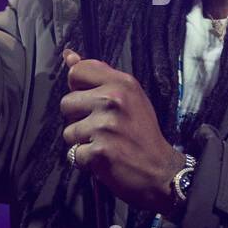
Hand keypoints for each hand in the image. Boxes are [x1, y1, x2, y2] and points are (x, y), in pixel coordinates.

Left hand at [60, 49, 185, 216]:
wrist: (160, 172)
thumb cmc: (143, 134)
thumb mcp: (129, 97)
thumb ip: (99, 76)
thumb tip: (69, 55)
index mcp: (122, 83)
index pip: (78, 71)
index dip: (78, 87)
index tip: (90, 99)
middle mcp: (114, 100)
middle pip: (66, 103)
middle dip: (78, 118)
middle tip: (101, 127)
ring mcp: (106, 125)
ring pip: (68, 131)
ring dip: (81, 141)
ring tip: (104, 143)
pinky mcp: (99, 150)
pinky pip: (74, 153)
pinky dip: (86, 160)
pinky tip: (104, 158)